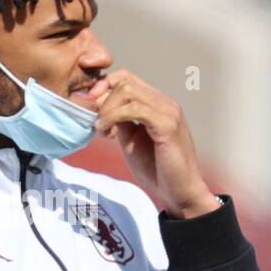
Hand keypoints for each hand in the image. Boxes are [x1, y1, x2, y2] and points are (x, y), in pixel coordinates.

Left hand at [89, 70, 220, 218]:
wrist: (179, 192)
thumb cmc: (158, 170)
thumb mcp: (131, 141)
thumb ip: (121, 122)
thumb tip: (102, 110)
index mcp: (158, 104)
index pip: (127, 78)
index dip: (104, 87)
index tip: (91, 108)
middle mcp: (165, 103)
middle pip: (125, 80)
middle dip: (102, 98)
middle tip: (96, 121)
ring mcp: (168, 112)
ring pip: (128, 91)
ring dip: (107, 109)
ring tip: (102, 130)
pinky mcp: (168, 125)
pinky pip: (135, 109)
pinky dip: (114, 117)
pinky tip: (108, 133)